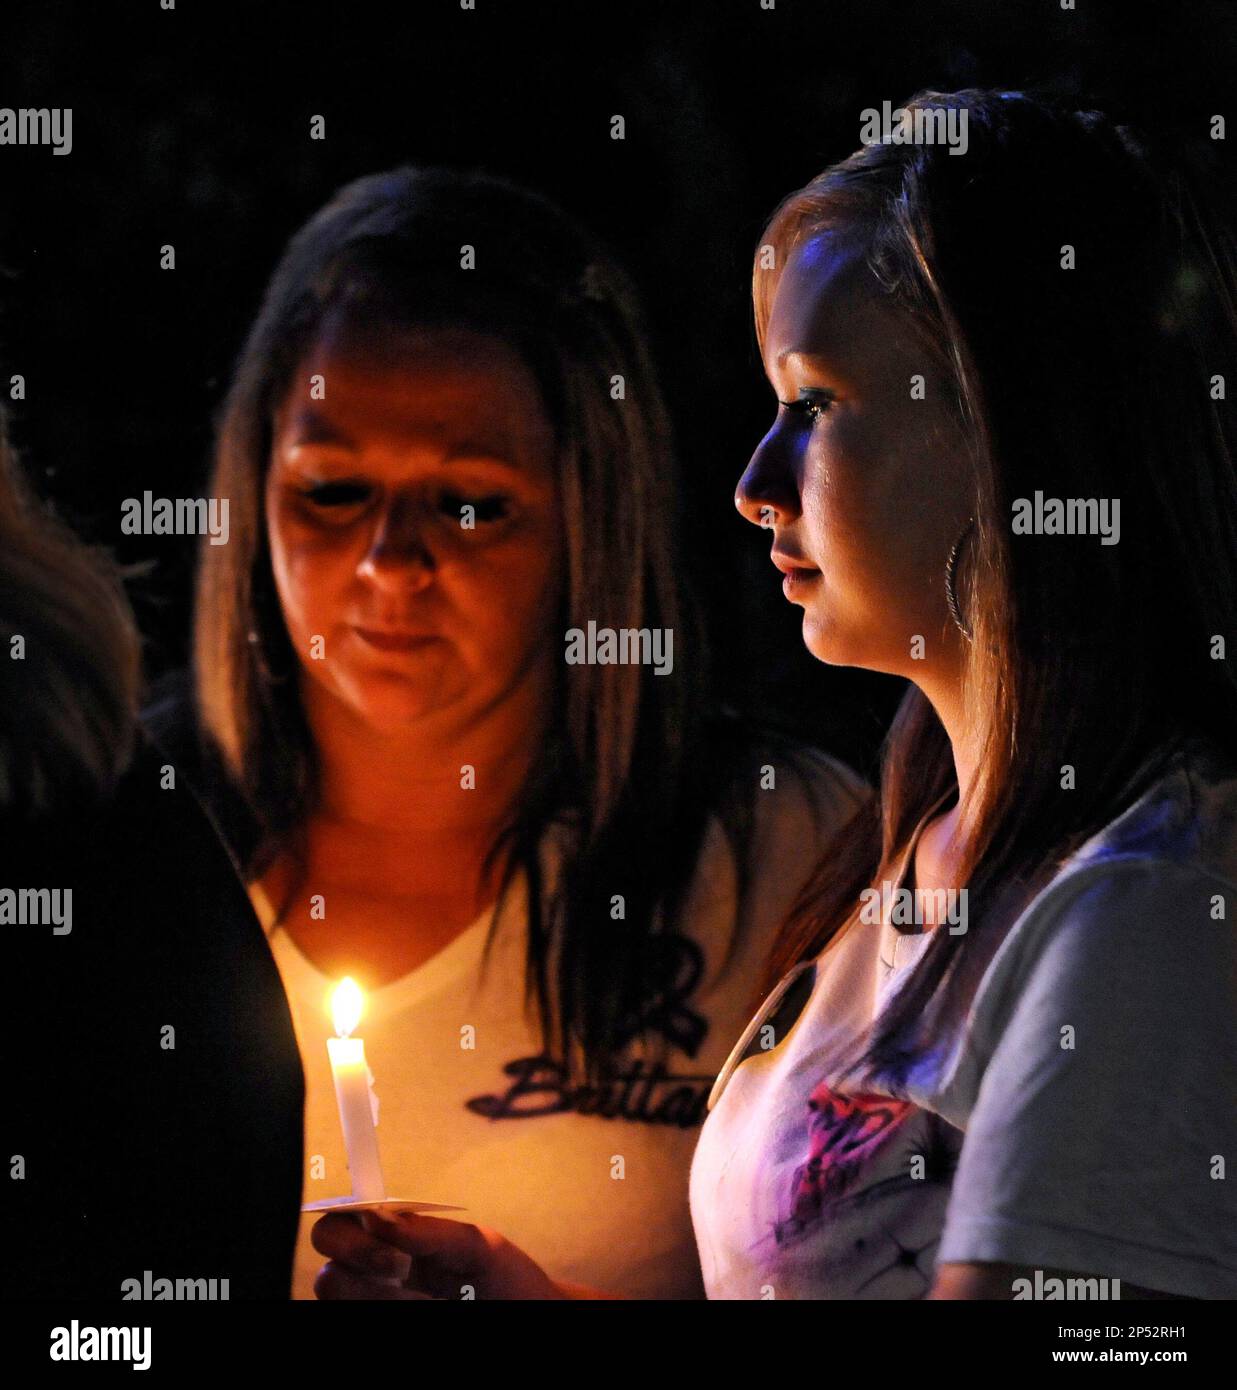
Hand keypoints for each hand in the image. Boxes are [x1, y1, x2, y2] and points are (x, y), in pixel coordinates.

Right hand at [311, 1210, 567, 1299]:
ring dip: (374, 1295)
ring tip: (420, 1296)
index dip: (345, 1227)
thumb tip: (380, 1217)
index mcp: (393, 1244)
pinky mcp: (376, 1331)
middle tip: (399, 1267)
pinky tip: (419, 1307)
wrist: (529, 1316)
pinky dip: (381, 1308)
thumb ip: (431, 1232)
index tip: (376, 1227)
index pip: (339, 1226)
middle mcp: (374, 1280)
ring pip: (336, 1298)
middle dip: (356, 1258)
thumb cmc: (506, 1281)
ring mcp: (375, 1309)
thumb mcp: (479, 1247)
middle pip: (327, 1269)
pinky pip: (354, 1322)